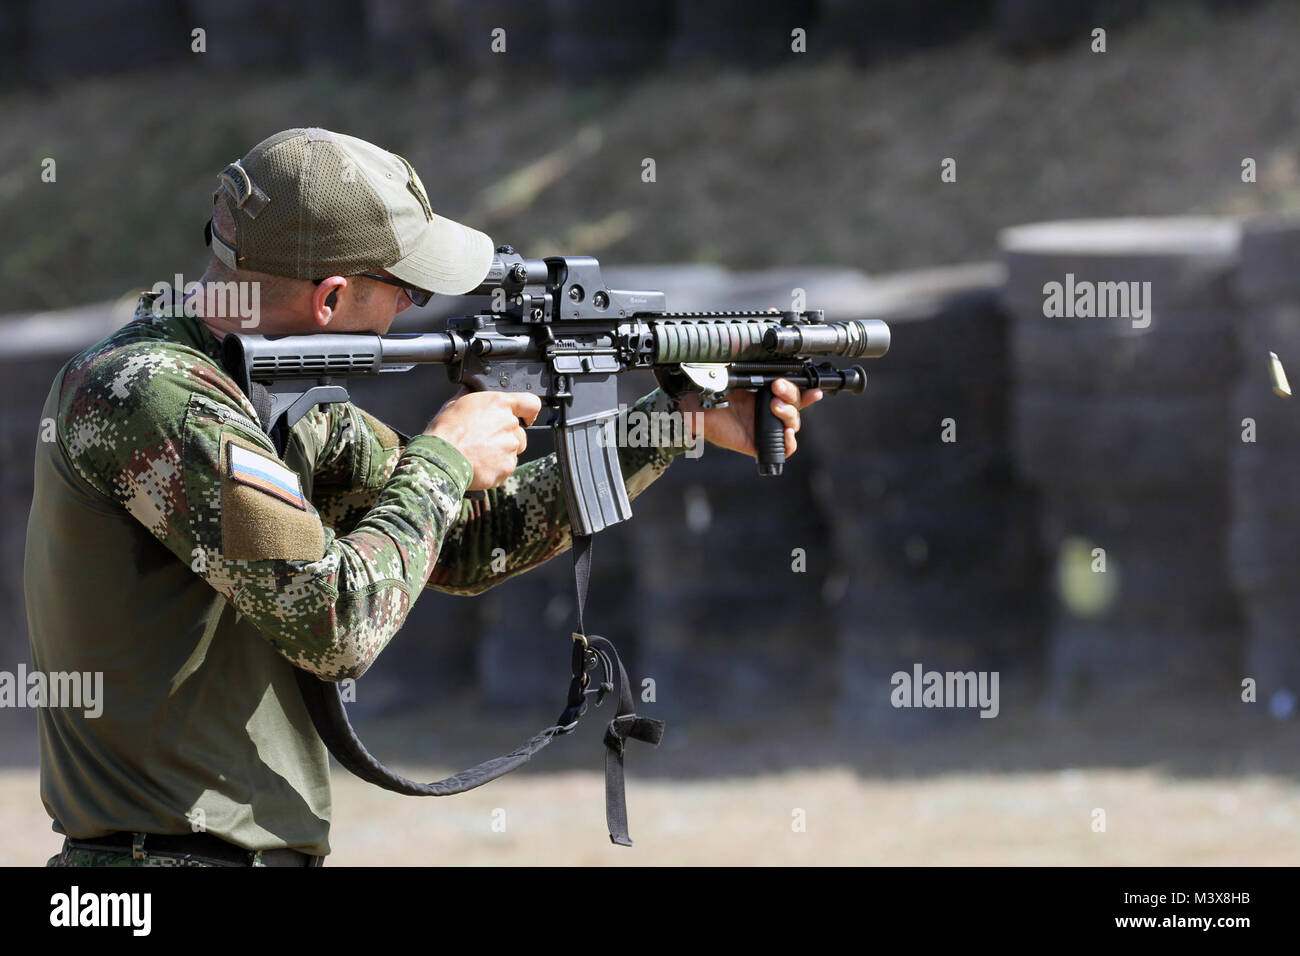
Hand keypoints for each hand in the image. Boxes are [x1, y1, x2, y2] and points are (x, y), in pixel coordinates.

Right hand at [425, 389, 542, 489]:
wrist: (441, 458)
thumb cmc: (444, 432)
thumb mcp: (455, 403)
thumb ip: (472, 397)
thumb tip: (472, 391)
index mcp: (498, 404)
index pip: (531, 403)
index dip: (529, 412)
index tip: (526, 418)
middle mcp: (509, 423)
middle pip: (519, 432)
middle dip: (506, 437)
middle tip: (484, 442)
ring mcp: (510, 446)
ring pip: (513, 450)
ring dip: (501, 453)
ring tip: (479, 454)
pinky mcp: (507, 466)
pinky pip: (506, 467)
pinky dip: (496, 469)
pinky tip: (479, 465)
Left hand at [676, 378, 822, 458]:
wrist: (690, 415)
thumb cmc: (703, 395)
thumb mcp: (721, 377)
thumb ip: (735, 368)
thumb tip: (744, 350)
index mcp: (761, 392)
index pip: (789, 389)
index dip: (801, 386)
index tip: (803, 380)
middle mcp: (765, 409)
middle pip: (795, 403)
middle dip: (791, 393)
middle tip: (777, 387)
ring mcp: (764, 426)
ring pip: (792, 421)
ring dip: (790, 413)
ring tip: (775, 406)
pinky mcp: (759, 443)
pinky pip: (784, 447)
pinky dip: (790, 441)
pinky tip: (786, 433)